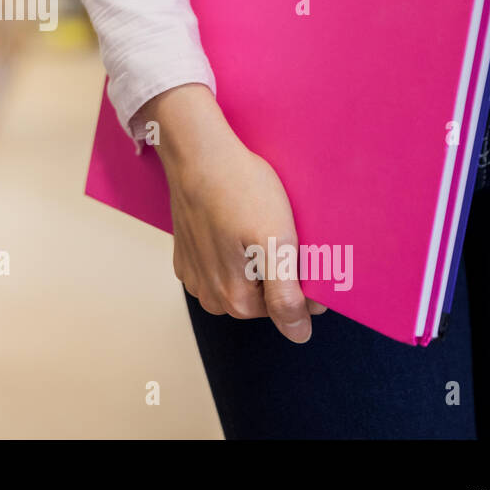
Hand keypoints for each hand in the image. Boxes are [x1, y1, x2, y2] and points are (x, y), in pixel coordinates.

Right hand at [138, 84, 326, 342]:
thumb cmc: (241, 190)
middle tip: (281, 233)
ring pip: (240, 283)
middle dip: (276, 272)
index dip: (303, 281)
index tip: (302, 249)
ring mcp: (194, 275)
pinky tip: (234, 225)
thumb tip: (299, 335)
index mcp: (235, 300)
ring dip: (254, 262)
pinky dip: (232, 252)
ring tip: (257, 226)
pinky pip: (218, 267)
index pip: (287, 310)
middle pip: (261, 299)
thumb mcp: (276, 242)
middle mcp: (210, 296)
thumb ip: (286, 296)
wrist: (199, 154)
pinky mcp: (185, 255)